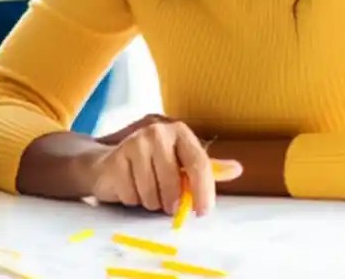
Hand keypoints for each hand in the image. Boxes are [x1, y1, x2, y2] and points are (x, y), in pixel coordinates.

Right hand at [90, 116, 241, 216]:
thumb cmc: (150, 164)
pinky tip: (129, 187)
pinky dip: (132, 199)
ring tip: (145, 191)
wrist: (107, 162)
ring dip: (150, 202)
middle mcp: (157, 132)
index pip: (198, 163)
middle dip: (171, 201)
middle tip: (166, 203)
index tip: (203, 212)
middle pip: (174, 183)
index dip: (203, 191)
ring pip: (152, 193)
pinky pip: (132, 195)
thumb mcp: (180, 164)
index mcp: (179, 132)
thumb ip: (206, 169)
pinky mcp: (116, 158)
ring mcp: (134, 143)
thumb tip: (237, 169)